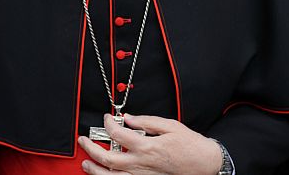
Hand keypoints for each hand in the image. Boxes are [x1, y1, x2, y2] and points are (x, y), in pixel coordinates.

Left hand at [78, 113, 222, 174]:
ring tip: (86, 163)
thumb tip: (128, 118)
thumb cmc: (190, 145)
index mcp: (147, 146)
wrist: (205, 164)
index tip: (106, 118)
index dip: (107, 124)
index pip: (118, 134)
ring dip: (95, 170)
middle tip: (83, 140)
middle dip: (91, 149)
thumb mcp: (170, 126)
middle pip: (108, 158)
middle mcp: (141, 164)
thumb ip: (146, 121)